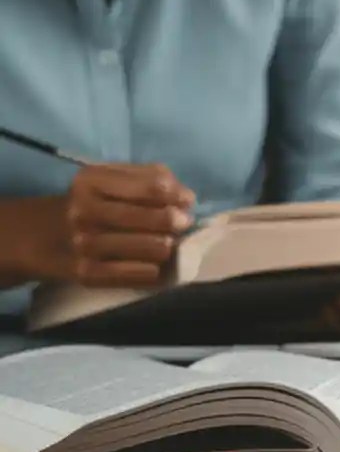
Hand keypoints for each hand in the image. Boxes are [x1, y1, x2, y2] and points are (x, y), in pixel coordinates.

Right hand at [0, 163, 195, 287]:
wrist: (42, 235)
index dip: (178, 196)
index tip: (185, 202)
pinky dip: (153, 269)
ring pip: (153, 247)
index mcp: (93, 180)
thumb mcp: (111, 178)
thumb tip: (187, 198)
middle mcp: (85, 210)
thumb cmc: (90, 202)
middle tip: (180, 225)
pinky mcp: (86, 273)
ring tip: (165, 244)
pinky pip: (138, 273)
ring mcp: (85, 243)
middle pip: (157, 218)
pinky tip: (152, 265)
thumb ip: (152, 178)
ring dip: (167, 246)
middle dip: (177, 222)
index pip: (155, 186)